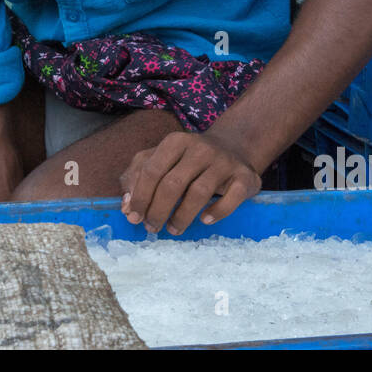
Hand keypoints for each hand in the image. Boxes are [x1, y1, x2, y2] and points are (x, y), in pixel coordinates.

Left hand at [118, 129, 260, 235]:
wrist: (234, 147)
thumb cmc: (188, 159)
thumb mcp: (160, 159)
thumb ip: (138, 177)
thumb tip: (127, 207)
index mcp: (176, 142)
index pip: (152, 170)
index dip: (140, 196)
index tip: (134, 217)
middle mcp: (200, 148)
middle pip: (173, 183)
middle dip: (158, 210)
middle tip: (151, 228)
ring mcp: (224, 162)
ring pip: (199, 192)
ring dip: (182, 216)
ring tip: (173, 229)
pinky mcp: (244, 176)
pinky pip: (232, 198)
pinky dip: (217, 212)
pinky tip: (205, 220)